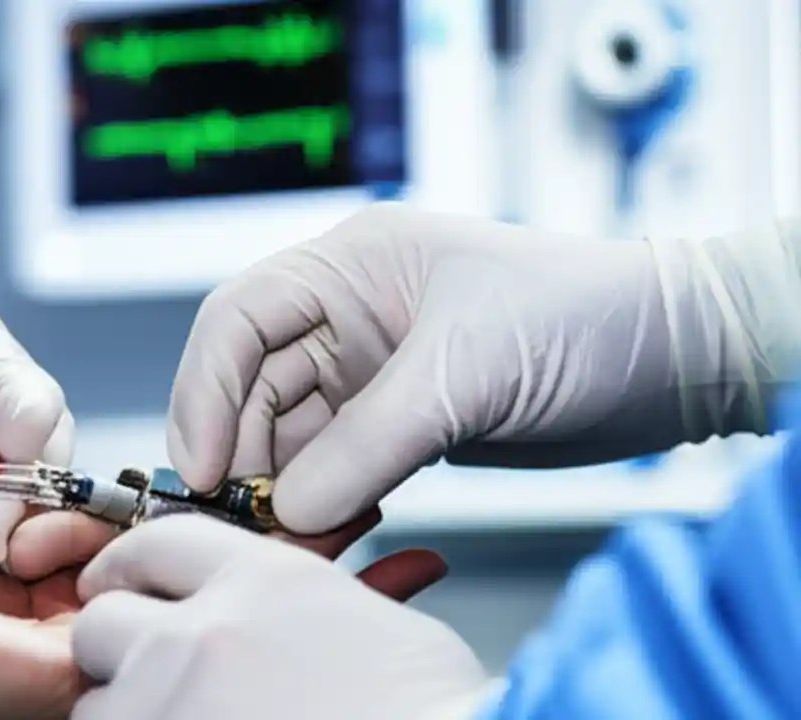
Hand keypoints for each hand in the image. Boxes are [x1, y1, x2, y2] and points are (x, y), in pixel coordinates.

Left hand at [71, 515, 489, 719]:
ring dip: (126, 709)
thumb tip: (267, 602)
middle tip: (138, 667)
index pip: (159, 542)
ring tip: (175, 716)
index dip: (131, 564)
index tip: (122, 584)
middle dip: (116, 644)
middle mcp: (208, 634)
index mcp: (266, 580)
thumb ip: (307, 598)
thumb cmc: (438, 711)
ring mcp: (177, 702)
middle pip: (104, 619)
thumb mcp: (380, 627)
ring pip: (99, 700)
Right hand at [167, 204, 732, 532]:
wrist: (670, 361)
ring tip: (296, 539)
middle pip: (252, 387)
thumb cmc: (583, 318)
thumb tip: (291, 509)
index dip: (205, 392)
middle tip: (249, 521)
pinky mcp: (399, 422)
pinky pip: (335, 468)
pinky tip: (335, 532)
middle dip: (243, 454)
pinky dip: (326, 504)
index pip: (239, 321)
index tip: (204, 467)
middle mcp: (346, 314)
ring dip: (284, 490)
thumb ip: (370, 442)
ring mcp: (371, 372)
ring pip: (289, 436)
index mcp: (348, 265)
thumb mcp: (466, 371)